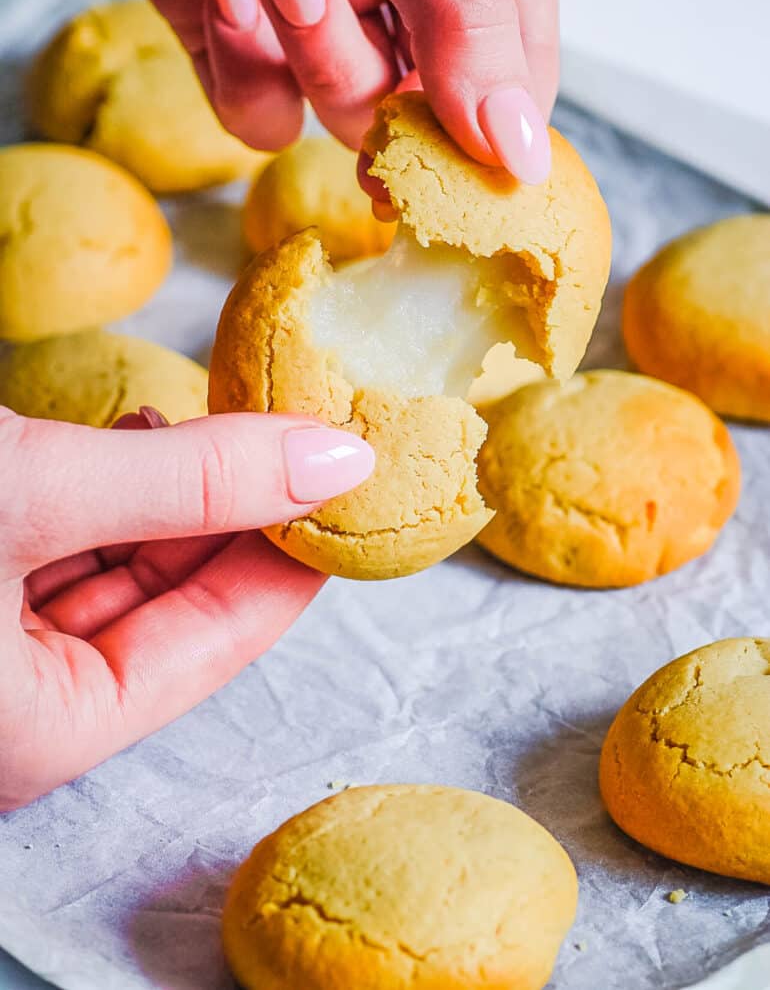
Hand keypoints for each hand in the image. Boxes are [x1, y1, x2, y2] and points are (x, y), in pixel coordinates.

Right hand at [0, 407, 372, 810]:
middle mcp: (20, 705)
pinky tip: (146, 431)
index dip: (291, 561)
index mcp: (40, 735)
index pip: (213, 645)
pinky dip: (113, 486)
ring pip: (119, 566)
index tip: (352, 490)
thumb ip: (188, 482)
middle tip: (302, 440)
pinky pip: (67, 541)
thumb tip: (333, 464)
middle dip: (237, 516)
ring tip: (229, 420)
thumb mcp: (36, 495)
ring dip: (178, 490)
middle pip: (169, 606)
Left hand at [2, 0, 557, 183]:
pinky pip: (266, 107)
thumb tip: (518, 145)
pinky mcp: (236, 23)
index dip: (491, 119)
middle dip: (371, 73)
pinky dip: (242, 76)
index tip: (460, 176)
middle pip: (426, 92)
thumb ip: (459, 16)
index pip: (518, 49)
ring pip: (345, 103)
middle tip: (318, 9)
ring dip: (305, 59)